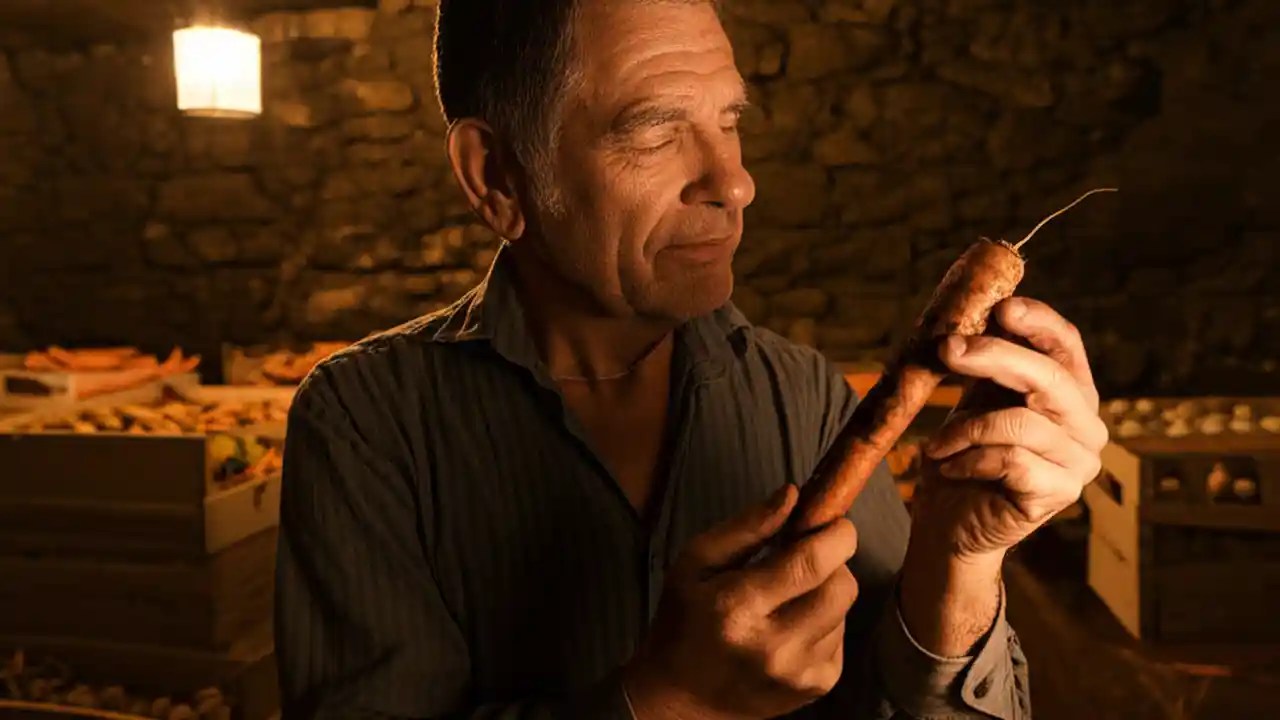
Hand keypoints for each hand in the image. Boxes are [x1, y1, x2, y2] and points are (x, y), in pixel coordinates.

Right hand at [623, 484, 858, 719]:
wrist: (680, 699)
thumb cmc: (683, 622)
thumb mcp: (696, 563)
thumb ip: (746, 527)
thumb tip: (792, 494)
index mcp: (738, 607)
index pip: (812, 562)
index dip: (835, 535)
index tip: (833, 522)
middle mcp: (774, 645)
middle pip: (841, 586)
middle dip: (834, 562)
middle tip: (806, 558)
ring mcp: (799, 672)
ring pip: (844, 610)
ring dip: (825, 592)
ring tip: (789, 597)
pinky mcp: (815, 687)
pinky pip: (841, 637)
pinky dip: (825, 623)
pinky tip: (793, 626)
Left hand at [916, 296, 1108, 560]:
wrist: (950, 524)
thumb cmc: (961, 455)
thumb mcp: (973, 399)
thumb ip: (983, 362)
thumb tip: (972, 310)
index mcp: (1070, 391)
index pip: (1066, 344)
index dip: (1037, 321)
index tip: (1001, 307)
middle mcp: (1086, 424)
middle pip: (1048, 377)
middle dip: (993, 356)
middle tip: (947, 348)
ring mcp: (1080, 461)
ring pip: (1022, 422)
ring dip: (965, 428)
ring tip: (937, 444)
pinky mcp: (1061, 493)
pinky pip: (1010, 460)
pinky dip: (969, 459)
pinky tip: (948, 467)